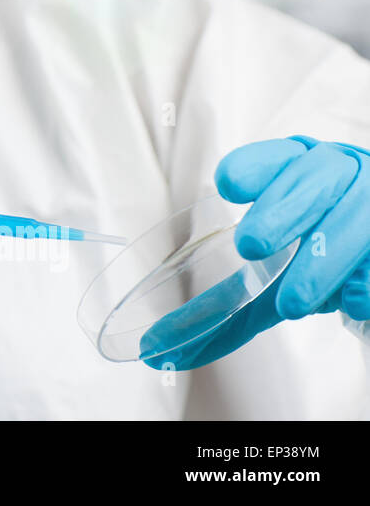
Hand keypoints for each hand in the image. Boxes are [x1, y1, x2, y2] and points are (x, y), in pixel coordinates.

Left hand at [142, 136, 369, 369]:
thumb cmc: (309, 250)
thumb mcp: (264, 272)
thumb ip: (220, 304)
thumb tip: (156, 347)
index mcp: (294, 167)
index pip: (271, 157)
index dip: (251, 168)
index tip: (227, 187)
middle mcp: (336, 173)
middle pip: (311, 179)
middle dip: (280, 212)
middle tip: (250, 247)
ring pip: (354, 218)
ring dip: (321, 262)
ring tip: (293, 303)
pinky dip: (367, 280)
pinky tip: (351, 302)